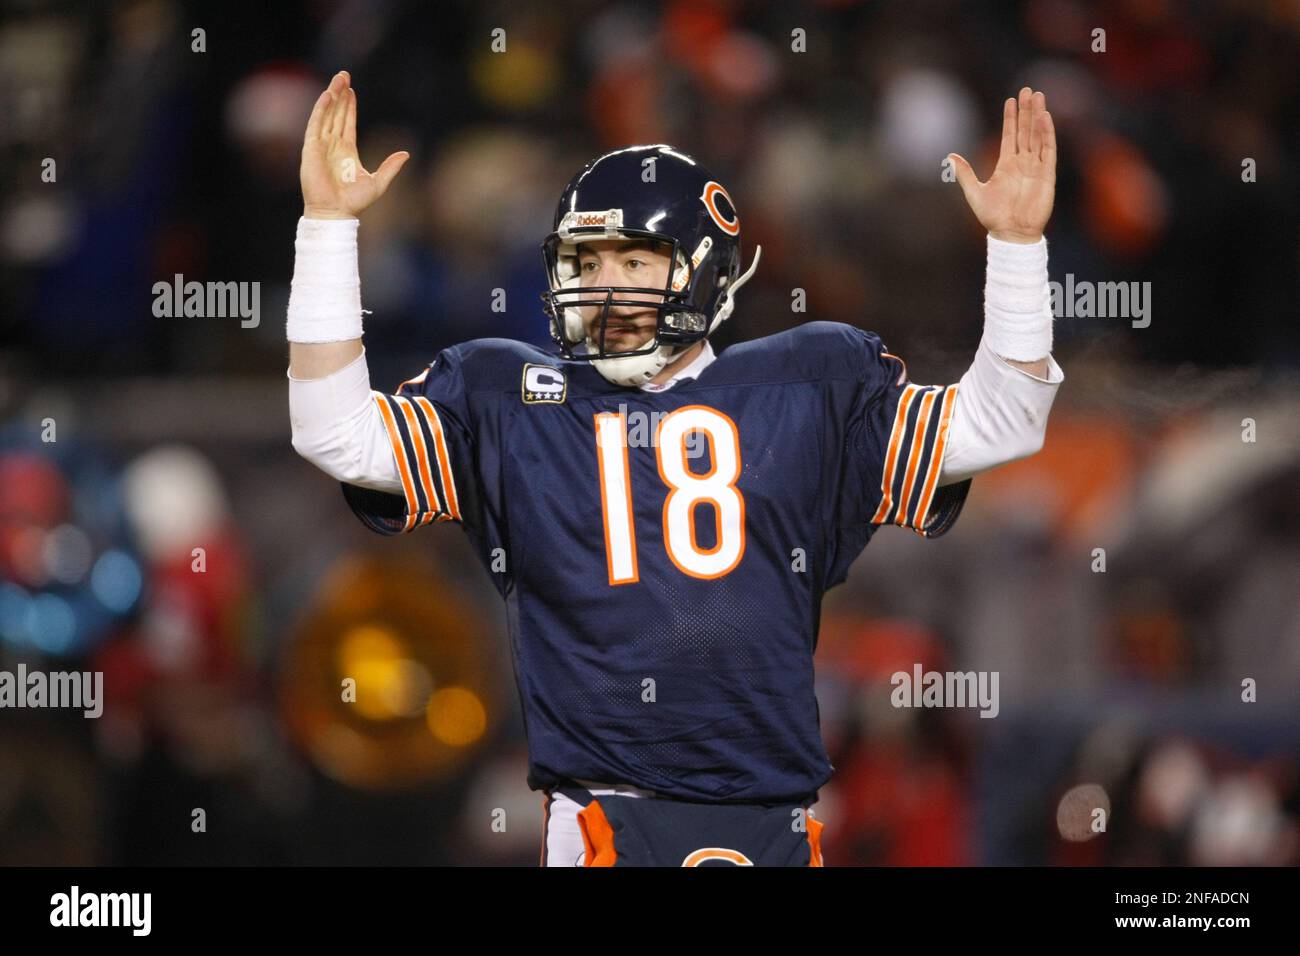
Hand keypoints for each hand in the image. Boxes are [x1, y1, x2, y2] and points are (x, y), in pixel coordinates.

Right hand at [300, 71, 409, 219]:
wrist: (337, 213)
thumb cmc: (354, 202)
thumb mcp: (379, 182)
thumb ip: (391, 166)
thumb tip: (406, 154)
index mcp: (346, 151)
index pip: (346, 123)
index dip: (349, 106)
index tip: (352, 90)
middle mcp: (332, 145)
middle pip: (335, 114)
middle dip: (339, 94)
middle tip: (344, 75)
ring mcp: (320, 146)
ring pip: (326, 114)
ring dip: (331, 96)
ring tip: (338, 79)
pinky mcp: (311, 149)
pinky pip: (315, 124)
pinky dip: (320, 109)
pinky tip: (328, 96)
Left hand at [949, 88, 1055, 243]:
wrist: (1010, 233)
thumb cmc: (993, 217)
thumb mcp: (974, 192)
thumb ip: (964, 173)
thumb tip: (949, 157)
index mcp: (1006, 165)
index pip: (1010, 135)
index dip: (1011, 118)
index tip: (1011, 101)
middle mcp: (1022, 163)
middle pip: (1025, 130)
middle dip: (1026, 110)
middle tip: (1027, 90)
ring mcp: (1035, 167)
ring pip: (1038, 135)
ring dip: (1038, 116)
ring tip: (1038, 96)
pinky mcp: (1047, 174)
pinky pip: (1048, 149)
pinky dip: (1047, 133)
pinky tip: (1045, 117)